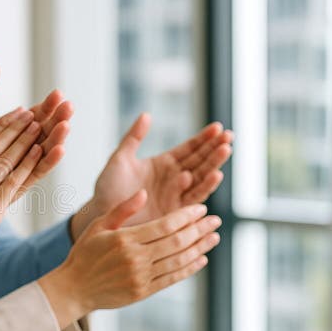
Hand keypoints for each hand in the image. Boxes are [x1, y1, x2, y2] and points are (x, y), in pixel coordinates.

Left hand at [0, 61, 72, 174]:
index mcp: (6, 133)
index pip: (33, 118)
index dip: (46, 106)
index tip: (57, 94)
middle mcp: (15, 151)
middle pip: (43, 134)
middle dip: (57, 120)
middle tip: (68, 106)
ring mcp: (15, 169)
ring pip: (42, 153)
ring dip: (56, 139)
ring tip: (66, 125)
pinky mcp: (11, 187)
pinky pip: (33, 176)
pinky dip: (47, 163)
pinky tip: (58, 150)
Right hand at [39, 190, 221, 328]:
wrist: (74, 289)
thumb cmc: (84, 254)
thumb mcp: (98, 226)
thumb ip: (122, 209)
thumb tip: (144, 192)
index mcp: (125, 239)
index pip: (165, 225)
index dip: (187, 216)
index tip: (201, 209)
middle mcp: (136, 259)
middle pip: (177, 241)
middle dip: (199, 229)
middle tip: (215, 220)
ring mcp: (141, 277)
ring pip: (179, 259)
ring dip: (200, 247)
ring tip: (214, 237)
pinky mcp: (143, 291)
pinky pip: (172, 278)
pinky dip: (189, 268)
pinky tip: (200, 258)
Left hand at [70, 113, 232, 239]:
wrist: (103, 216)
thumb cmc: (108, 188)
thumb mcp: (120, 159)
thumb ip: (133, 137)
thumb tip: (146, 114)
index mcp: (163, 163)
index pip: (189, 148)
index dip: (204, 138)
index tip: (218, 127)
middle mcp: (174, 178)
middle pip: (200, 160)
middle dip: (215, 148)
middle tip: (228, 136)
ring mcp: (177, 195)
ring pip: (202, 177)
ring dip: (214, 164)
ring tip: (225, 150)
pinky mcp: (177, 212)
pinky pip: (195, 197)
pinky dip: (206, 186)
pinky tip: (215, 175)